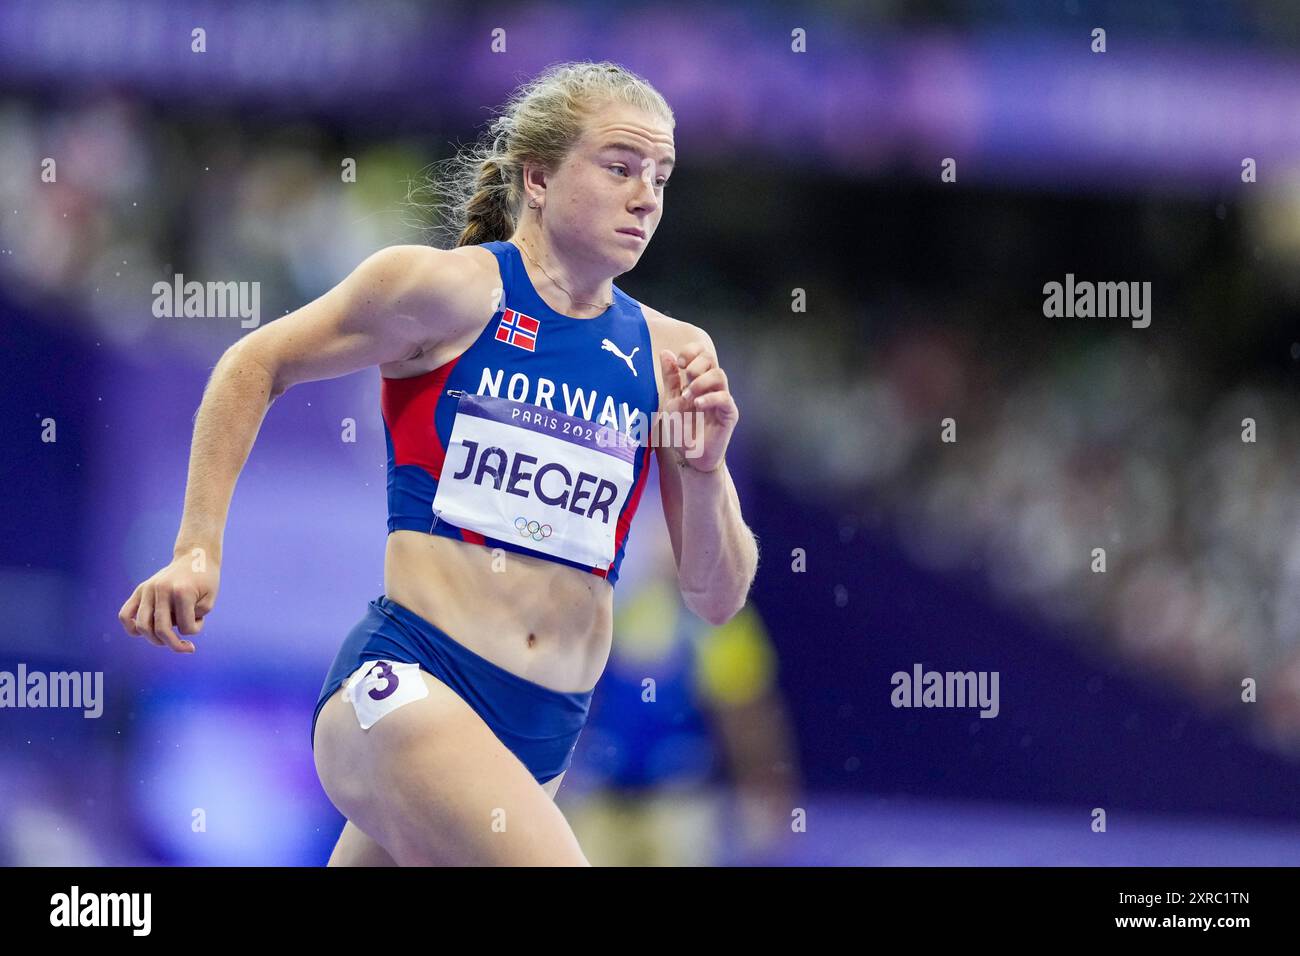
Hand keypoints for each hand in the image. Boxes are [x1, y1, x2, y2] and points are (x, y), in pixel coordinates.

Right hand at [118, 550, 219, 652]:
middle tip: (185, 646)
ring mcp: (148, 589)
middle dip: (174, 644)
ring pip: (142, 626)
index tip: (200, 620)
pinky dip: (131, 629)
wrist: (195, 556)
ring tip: (167, 639)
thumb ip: (195, 618)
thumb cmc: (205, 580)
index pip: (185, 627)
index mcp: (182, 591)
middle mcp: (161, 590)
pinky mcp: (140, 590)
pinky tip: (143, 633)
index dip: (195, 630)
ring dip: (155, 640)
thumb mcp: (210, 599)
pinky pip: (125, 614)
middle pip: (161, 630)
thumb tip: (172, 629)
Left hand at [658, 342, 738, 472]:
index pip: (702, 353)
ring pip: (720, 375)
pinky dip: (710, 398)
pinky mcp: (729, 414)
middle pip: (712, 359)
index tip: (680, 362)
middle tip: (686, 376)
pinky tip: (698, 405)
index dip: (692, 351)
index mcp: (698, 380)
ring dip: (701, 382)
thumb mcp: (670, 401)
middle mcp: (711, 386)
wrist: (688, 456)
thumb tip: (666, 352)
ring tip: (688, 396)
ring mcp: (721, 399)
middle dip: (696, 364)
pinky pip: (724, 398)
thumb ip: (670, 378)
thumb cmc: (680, 430)